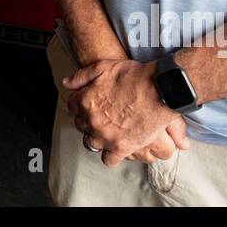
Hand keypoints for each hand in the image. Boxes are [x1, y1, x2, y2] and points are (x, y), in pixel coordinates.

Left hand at [63, 58, 180, 166]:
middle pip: (81, 124)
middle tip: (101, 115)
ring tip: (108, 130)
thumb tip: (66, 84)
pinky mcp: (122, 148)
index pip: (73, 105)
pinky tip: (116, 146)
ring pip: (92, 143)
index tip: (88, 101)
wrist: (160, 89)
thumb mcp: (103, 67)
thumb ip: (81, 76)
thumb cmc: (134, 76)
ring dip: (97, 137)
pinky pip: (108, 159)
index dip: (81, 102)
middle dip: (88, 119)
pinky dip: (110, 154)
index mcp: (86, 101)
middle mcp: (93, 121)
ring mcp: (106, 136)